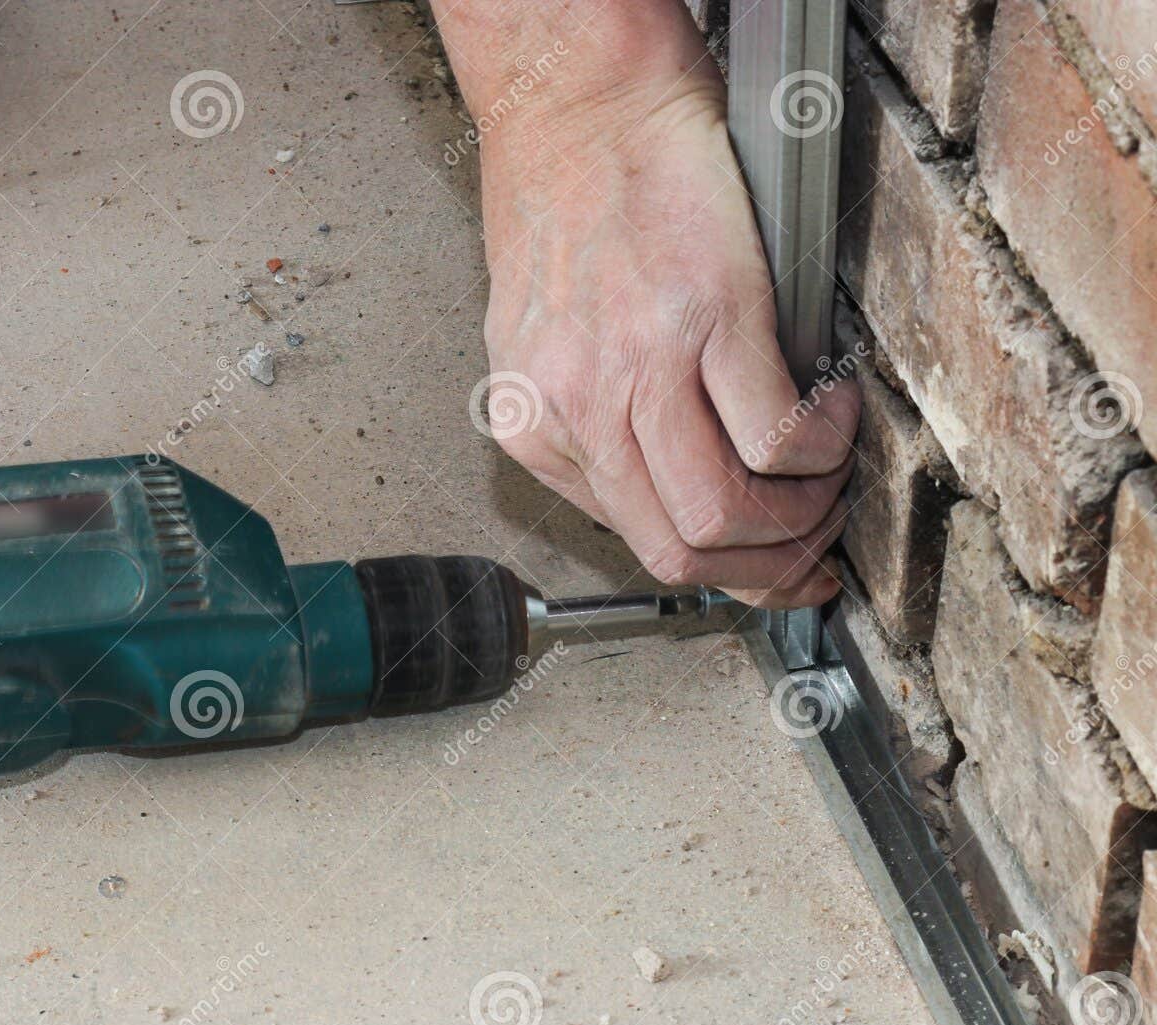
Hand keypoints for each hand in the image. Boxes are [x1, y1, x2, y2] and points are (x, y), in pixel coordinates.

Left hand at [442, 2, 858, 606]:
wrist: (580, 110)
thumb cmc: (566, 208)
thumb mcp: (542, 342)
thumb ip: (591, 422)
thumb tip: (672, 487)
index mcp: (534, 423)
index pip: (633, 539)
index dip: (717, 566)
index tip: (768, 561)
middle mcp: (577, 408)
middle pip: (679, 549)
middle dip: (764, 570)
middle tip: (815, 546)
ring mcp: (637, 369)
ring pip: (726, 514)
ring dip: (802, 518)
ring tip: (830, 478)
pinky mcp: (707, 319)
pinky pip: (776, 437)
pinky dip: (823, 448)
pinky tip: (833, 414)